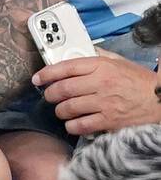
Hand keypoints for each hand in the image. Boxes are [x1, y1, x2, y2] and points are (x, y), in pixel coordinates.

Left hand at [33, 50, 160, 135]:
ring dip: (60, 111)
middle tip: (50, 96)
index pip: (66, 67)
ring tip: (62, 110)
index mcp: (102, 67)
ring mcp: (104, 103)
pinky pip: (80, 125)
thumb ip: (99, 58)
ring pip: (68, 108)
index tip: (37, 78)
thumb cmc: (141, 82)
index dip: (47, 73)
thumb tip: (79, 53)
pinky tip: (72, 124)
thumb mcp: (120, 63)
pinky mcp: (109, 121)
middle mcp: (101, 83)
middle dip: (50, 94)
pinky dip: (71, 126)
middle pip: (62, 89)